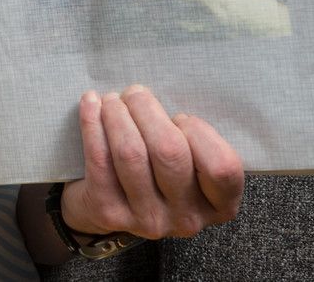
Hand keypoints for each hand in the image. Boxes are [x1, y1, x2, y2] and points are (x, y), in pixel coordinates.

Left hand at [62, 85, 242, 239]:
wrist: (107, 209)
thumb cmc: (156, 174)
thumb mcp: (189, 166)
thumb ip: (190, 141)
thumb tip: (163, 96)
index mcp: (218, 205)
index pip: (221, 166)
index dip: (199, 132)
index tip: (178, 116)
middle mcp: (187, 218)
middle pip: (169, 152)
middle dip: (147, 111)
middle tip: (134, 93)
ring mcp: (147, 219)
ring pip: (131, 153)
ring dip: (118, 115)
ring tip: (113, 100)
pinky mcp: (109, 211)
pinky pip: (99, 158)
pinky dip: (92, 123)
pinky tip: (91, 103)